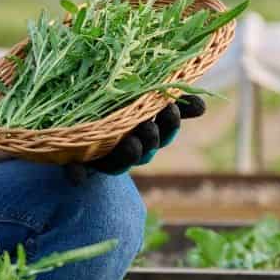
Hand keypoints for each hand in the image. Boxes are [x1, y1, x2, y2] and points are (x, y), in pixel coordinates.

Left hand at [62, 94, 205, 185]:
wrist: (80, 138)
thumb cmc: (121, 115)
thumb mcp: (145, 105)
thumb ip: (171, 103)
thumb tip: (202, 106)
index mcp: (145, 135)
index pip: (163, 132)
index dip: (169, 123)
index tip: (172, 108)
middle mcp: (127, 150)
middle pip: (145, 148)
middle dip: (150, 138)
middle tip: (150, 126)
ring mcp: (104, 159)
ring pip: (119, 162)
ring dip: (127, 154)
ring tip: (131, 143)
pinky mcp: (78, 167)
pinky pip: (78, 174)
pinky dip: (78, 175)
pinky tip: (76, 176)